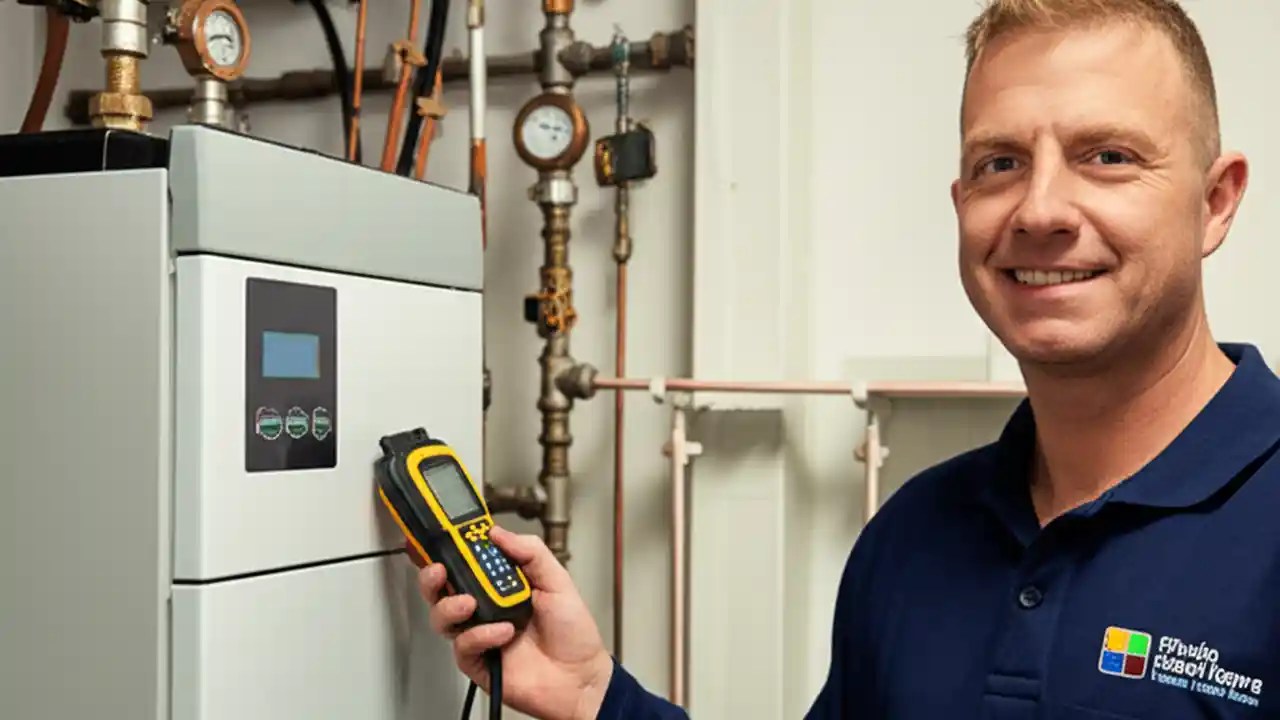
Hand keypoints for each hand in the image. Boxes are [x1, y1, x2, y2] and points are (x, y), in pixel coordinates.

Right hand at [414, 526, 613, 719]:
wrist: (581, 677)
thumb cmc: (572, 633)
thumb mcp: (558, 581)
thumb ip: (530, 552)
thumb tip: (498, 533)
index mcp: (502, 585)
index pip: (467, 562)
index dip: (453, 549)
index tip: (450, 537)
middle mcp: (485, 608)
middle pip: (442, 589)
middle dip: (432, 576)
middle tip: (441, 569)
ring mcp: (480, 635)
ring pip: (442, 617)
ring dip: (450, 606)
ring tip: (470, 603)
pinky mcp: (478, 663)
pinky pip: (463, 646)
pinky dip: (480, 636)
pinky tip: (503, 633)